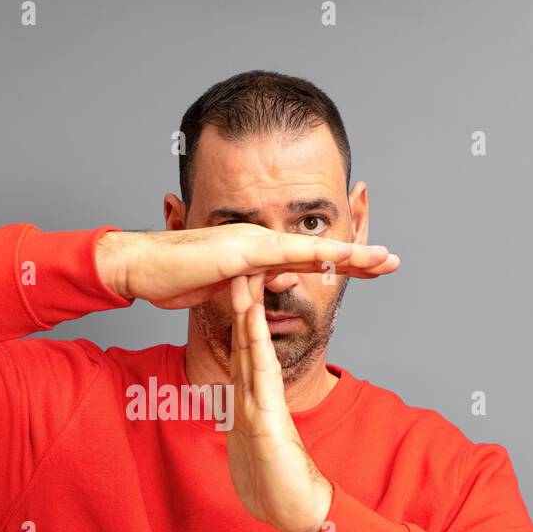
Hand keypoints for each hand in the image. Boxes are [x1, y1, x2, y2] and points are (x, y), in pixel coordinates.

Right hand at [95, 223, 398, 307]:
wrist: (139, 265)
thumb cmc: (172, 279)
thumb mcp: (220, 291)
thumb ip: (247, 289)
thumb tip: (268, 289)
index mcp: (256, 251)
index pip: (306, 259)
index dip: (340, 262)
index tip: (371, 268)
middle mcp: (259, 240)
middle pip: (318, 250)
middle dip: (358, 256)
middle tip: (393, 261)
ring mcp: (252, 241)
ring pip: (310, 248)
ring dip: (348, 255)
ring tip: (381, 260)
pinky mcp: (241, 250)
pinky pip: (284, 253)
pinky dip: (314, 256)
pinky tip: (340, 258)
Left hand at [225, 271, 333, 531]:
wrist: (299, 513)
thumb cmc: (274, 486)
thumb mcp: (248, 448)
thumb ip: (242, 426)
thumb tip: (232, 416)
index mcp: (251, 404)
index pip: (241, 354)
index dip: (235, 321)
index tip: (228, 289)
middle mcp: (258, 398)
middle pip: (247, 342)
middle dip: (241, 304)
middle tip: (237, 264)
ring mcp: (264, 407)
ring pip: (253, 350)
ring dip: (246, 313)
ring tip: (243, 278)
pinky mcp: (269, 421)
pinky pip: (260, 374)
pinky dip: (255, 344)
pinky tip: (252, 320)